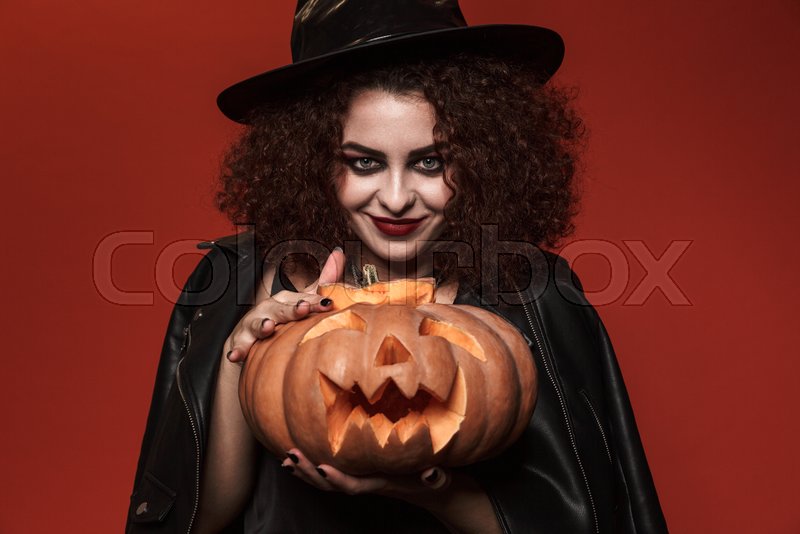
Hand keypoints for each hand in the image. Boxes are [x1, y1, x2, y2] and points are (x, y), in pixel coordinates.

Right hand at [225, 248, 345, 362]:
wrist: (251, 339)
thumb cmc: (282, 320)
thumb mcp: (302, 304)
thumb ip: (323, 282)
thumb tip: (338, 253)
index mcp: (286, 300)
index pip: (304, 300)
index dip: (316, 302)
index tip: (328, 304)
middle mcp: (269, 308)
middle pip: (282, 309)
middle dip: (292, 309)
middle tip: (304, 308)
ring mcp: (253, 322)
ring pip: (257, 323)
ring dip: (262, 325)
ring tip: (268, 326)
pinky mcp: (241, 339)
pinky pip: (239, 345)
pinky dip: (237, 349)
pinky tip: (236, 355)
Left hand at [280, 448, 449, 503]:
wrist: (432, 492)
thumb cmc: (435, 482)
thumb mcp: (439, 479)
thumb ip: (435, 478)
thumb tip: (431, 474)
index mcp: (381, 484)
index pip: (355, 486)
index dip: (338, 479)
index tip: (322, 466)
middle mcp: (366, 484)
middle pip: (333, 486)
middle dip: (310, 473)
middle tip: (291, 456)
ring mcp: (360, 480)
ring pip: (327, 482)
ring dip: (306, 472)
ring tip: (287, 459)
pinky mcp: (358, 474)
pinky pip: (331, 474)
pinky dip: (313, 468)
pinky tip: (299, 460)